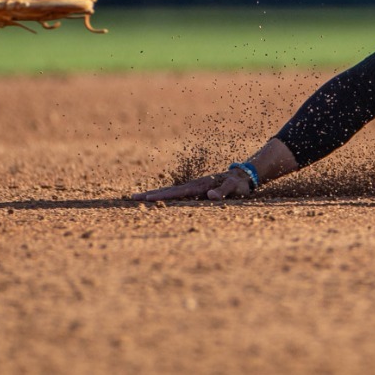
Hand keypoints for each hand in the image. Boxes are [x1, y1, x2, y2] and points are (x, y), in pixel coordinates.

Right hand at [132, 167, 254, 202]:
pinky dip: (165, 195)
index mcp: (199, 186)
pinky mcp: (195, 190)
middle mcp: (193, 185)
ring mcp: (193, 187)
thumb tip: (210, 196)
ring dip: (155, 194)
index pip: (177, 192)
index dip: (161, 195)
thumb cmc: (238, 184)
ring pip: (171, 191)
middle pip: (168, 190)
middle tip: (132, 197)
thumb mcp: (233, 188)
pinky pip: (177, 193)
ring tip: (139, 197)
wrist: (243, 175)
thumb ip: (223, 192)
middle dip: (150, 194)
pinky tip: (157, 198)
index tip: (146, 197)